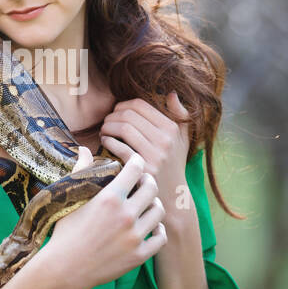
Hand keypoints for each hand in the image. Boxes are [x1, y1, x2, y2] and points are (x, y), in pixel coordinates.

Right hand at [43, 147, 166, 288]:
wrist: (65, 268)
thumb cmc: (65, 231)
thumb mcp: (71, 198)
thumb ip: (81, 170)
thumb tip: (83, 148)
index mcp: (110, 198)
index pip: (136, 169)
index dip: (136, 163)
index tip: (135, 164)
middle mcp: (126, 215)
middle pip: (152, 188)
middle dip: (148, 182)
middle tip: (142, 183)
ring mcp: (134, 236)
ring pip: (159, 211)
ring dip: (153, 205)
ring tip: (146, 205)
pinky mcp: (139, 255)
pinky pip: (161, 238)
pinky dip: (158, 231)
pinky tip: (150, 227)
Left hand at [99, 92, 189, 216]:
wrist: (174, 195)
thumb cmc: (174, 163)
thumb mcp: (183, 138)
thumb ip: (180, 115)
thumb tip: (171, 94)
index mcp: (171, 128)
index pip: (140, 105)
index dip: (123, 104)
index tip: (116, 112)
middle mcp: (165, 140)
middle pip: (129, 115)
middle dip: (112, 115)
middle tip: (107, 121)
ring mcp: (155, 155)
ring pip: (123, 128)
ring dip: (108, 126)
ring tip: (104, 130)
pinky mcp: (144, 169)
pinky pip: (120, 147)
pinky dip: (108, 140)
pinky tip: (105, 141)